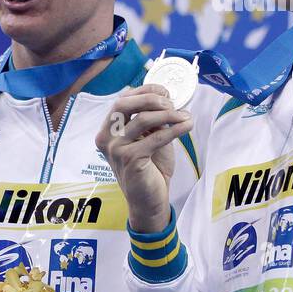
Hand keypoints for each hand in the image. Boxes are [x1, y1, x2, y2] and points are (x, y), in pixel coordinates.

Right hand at [95, 84, 191, 232]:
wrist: (149, 200)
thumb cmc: (149, 168)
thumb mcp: (147, 138)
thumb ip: (149, 119)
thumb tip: (165, 97)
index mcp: (107, 130)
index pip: (121, 100)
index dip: (144, 91)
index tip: (165, 92)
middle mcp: (106, 138)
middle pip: (123, 104)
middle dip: (151, 98)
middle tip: (172, 103)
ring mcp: (116, 150)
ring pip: (142, 119)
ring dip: (169, 114)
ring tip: (185, 116)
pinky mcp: (131, 160)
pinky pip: (155, 137)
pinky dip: (175, 129)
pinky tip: (187, 126)